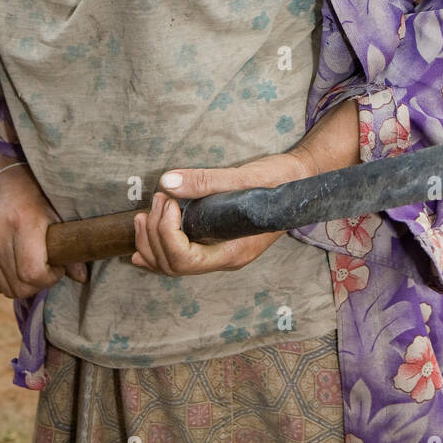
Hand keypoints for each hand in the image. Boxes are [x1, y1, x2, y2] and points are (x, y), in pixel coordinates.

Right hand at [0, 163, 88, 298]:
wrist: (2, 179)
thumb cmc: (35, 195)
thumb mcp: (56, 215)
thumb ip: (69, 246)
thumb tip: (83, 278)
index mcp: (22, 223)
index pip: (32, 273)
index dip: (49, 279)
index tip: (57, 268)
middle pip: (18, 286)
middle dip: (38, 286)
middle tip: (47, 271)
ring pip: (4, 288)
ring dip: (22, 285)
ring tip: (33, 268)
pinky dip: (6, 282)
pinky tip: (16, 266)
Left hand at [132, 148, 315, 276]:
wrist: (302, 183)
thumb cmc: (281, 180)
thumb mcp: (245, 177)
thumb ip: (206, 181)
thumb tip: (167, 182)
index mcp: (234, 249)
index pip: (186, 259)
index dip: (167, 232)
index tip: (170, 201)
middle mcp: (225, 258)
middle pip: (173, 265)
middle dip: (154, 233)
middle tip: (157, 199)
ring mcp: (220, 254)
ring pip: (172, 265)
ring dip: (151, 241)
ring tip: (145, 213)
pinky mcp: (216, 243)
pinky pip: (179, 259)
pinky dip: (156, 250)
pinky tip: (141, 245)